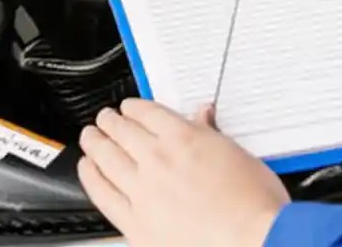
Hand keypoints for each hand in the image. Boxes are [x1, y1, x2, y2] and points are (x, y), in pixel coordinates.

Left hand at [78, 99, 288, 246]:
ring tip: (89, 137)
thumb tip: (202, 117)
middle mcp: (158, 159)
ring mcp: (143, 190)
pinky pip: (103, 193)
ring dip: (94, 143)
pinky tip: (86, 169)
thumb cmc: (254, 206)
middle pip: (122, 131)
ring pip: (107, 157)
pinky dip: (91, 177)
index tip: (128, 108)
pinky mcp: (136, 222)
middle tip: (104, 118)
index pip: (147, 113)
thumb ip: (212, 134)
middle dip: (110, 121)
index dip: (132, 107)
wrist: (254, 241)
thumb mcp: (238, 156)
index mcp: (183, 139)